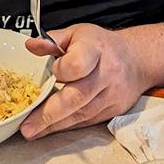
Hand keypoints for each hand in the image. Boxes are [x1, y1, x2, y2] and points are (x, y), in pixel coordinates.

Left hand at [20, 23, 148, 139]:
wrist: (136, 59)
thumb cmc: (101, 45)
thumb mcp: (77, 33)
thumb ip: (52, 40)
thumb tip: (31, 45)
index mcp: (95, 49)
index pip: (76, 65)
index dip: (59, 72)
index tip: (50, 74)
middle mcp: (107, 73)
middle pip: (77, 97)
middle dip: (49, 114)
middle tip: (27, 126)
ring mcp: (112, 94)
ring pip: (81, 114)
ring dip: (55, 125)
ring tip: (33, 131)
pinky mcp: (114, 110)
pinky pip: (88, 121)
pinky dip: (67, 126)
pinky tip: (50, 129)